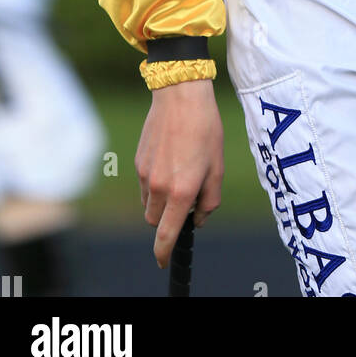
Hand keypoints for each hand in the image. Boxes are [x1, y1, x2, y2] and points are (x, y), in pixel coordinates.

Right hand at [135, 78, 223, 267]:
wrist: (180, 95)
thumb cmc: (205, 128)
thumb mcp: (217, 166)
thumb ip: (210, 200)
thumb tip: (198, 218)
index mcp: (181, 191)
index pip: (166, 235)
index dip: (164, 253)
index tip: (164, 262)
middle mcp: (158, 187)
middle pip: (156, 221)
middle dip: (167, 219)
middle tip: (187, 196)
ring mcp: (144, 174)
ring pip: (148, 204)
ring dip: (161, 201)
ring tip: (181, 171)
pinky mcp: (137, 161)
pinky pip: (144, 184)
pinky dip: (154, 183)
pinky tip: (170, 158)